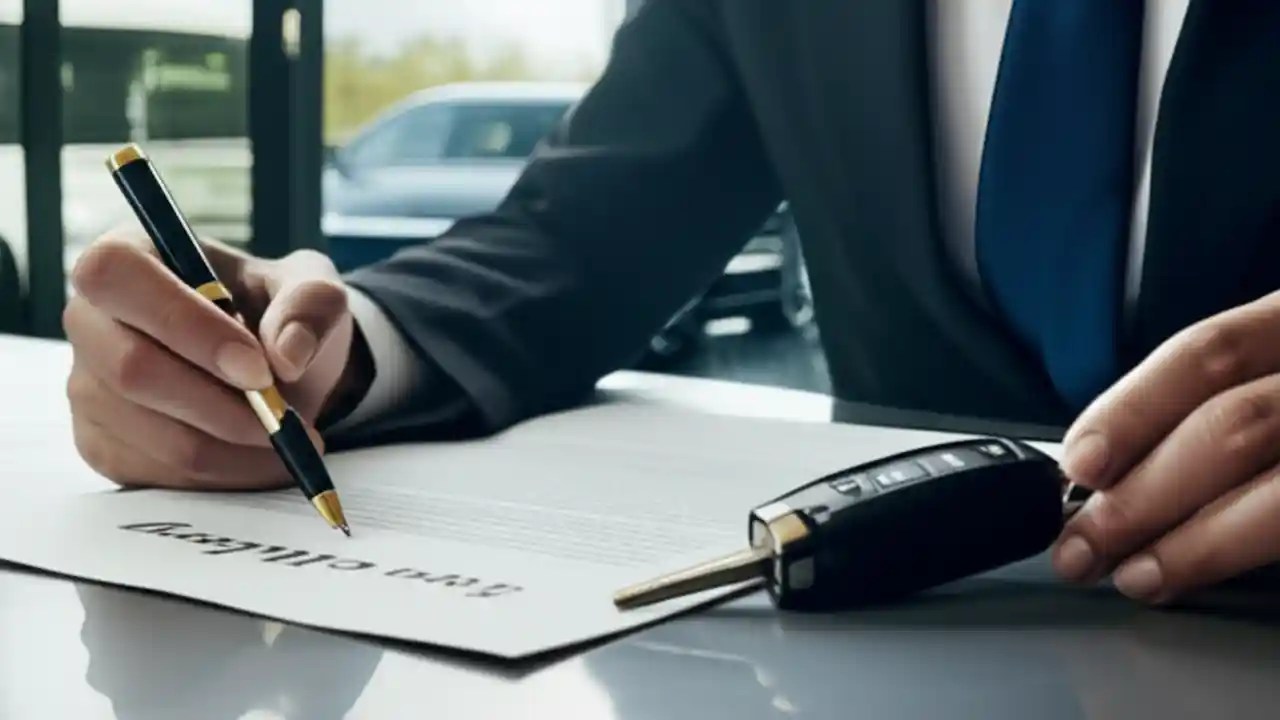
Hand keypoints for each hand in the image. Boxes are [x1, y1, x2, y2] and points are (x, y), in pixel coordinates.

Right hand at [64, 226, 359, 489]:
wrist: (277, 363)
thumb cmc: (280, 311)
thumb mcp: (313, 289)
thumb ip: (311, 304)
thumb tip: (288, 352)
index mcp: (129, 253)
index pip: (118, 276)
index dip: (185, 324)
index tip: (257, 368)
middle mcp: (90, 319)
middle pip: (132, 369)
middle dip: (220, 405)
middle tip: (285, 419)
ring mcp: (88, 385)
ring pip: (152, 433)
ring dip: (233, 447)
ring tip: (288, 437)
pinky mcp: (102, 443)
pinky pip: (158, 474)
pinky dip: (224, 473)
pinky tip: (260, 458)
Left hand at [1052, 292, 1279, 602]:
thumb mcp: (1277, 369)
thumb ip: (1222, 398)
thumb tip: (1110, 466)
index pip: (1208, 351)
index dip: (1133, 408)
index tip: (1079, 462)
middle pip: (1233, 426)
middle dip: (1142, 495)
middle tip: (1081, 545)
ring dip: (1196, 544)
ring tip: (1138, 576)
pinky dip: (1257, 559)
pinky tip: (1216, 579)